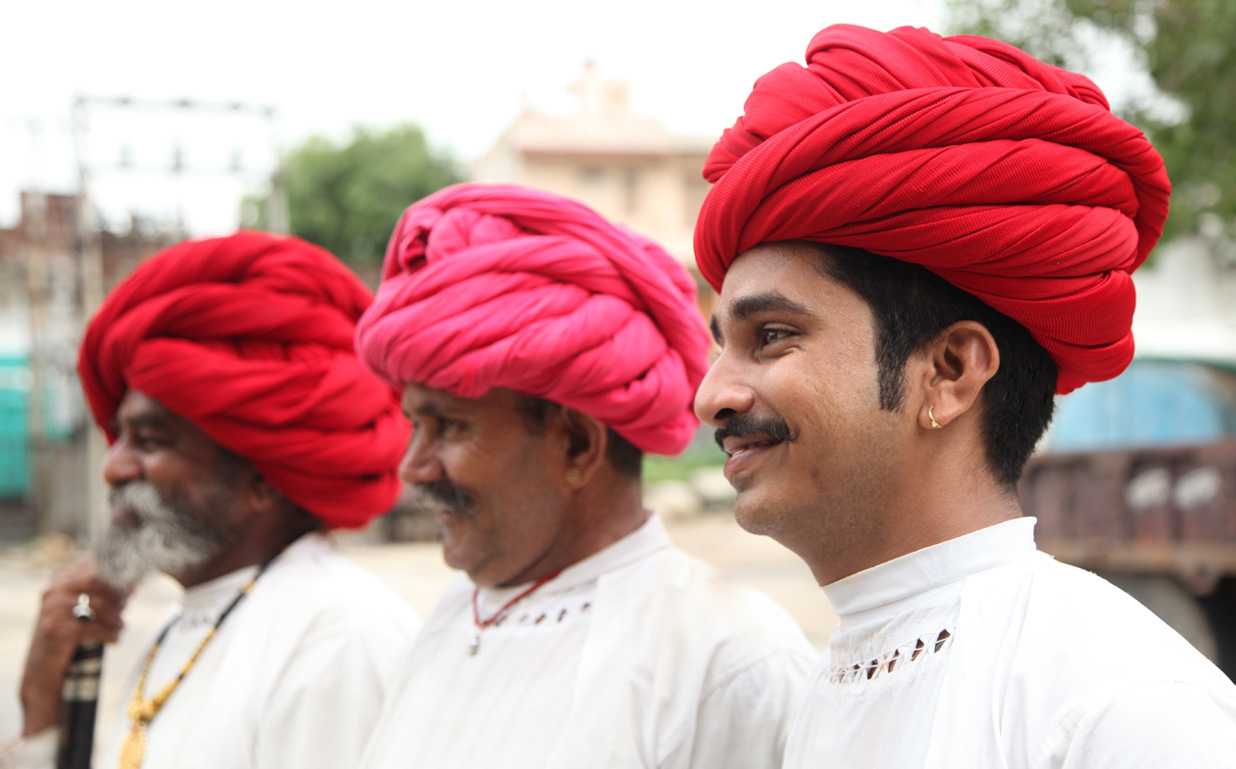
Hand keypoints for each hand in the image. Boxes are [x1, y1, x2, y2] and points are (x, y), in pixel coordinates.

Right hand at [19, 560, 127, 736]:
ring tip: (120, 627)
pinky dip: (109, 634)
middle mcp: (54, 590)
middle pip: (99, 581)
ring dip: (116, 619)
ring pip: (99, 605)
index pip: (96, 567)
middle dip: (117, 596)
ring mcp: (52, 610)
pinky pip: (93, 628)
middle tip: (124, 610)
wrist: (43, 668)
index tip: (129, 591)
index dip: (117, 578)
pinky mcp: (55, 630)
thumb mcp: (87, 608)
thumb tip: (135, 580)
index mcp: (62, 578)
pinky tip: (114, 639)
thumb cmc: (70, 633)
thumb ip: (107, 592)